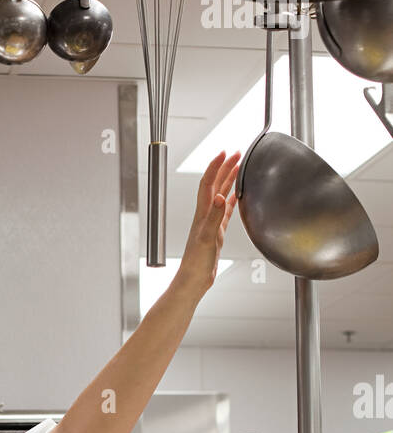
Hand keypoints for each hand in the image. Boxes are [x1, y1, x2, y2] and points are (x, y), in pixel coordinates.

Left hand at [174, 151, 239, 300]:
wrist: (194, 280)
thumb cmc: (196, 263)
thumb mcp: (207, 238)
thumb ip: (214, 217)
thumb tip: (219, 197)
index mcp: (202, 213)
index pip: (208, 183)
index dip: (216, 166)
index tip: (225, 152)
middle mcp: (205, 215)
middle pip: (215, 185)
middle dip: (225, 167)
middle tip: (237, 154)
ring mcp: (211, 223)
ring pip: (221, 195)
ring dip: (229, 180)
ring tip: (238, 167)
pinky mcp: (216, 232)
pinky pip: (225, 211)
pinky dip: (231, 200)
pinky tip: (236, 197)